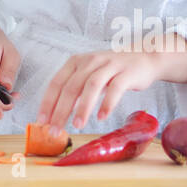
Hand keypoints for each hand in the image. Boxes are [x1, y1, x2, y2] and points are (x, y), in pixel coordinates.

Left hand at [36, 50, 162, 129]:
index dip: (48, 102)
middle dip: (61, 110)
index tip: (42, 121)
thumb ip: (75, 90)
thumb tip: (57, 114)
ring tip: (77, 125)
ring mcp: (109, 65)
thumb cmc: (112, 71)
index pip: (56, 82)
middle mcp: (90, 61)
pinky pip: (115, 88)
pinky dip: (107, 103)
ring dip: (82, 107)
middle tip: (55, 130)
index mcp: (76, 62)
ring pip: (91, 86)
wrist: (144, 57)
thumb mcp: (89, 75)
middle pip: (71, 86)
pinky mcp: (126, 73)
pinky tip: (102, 117)